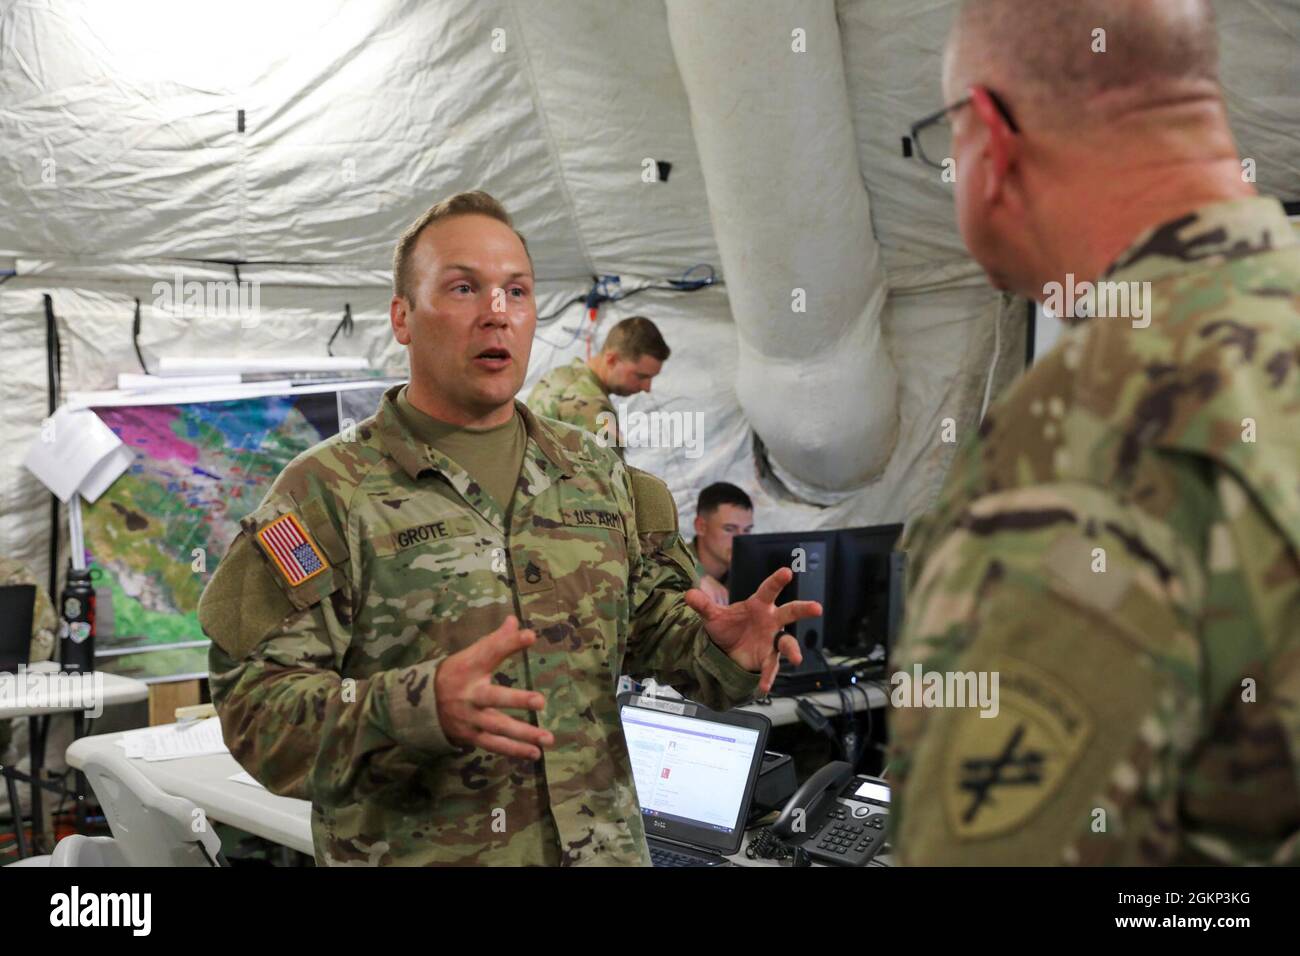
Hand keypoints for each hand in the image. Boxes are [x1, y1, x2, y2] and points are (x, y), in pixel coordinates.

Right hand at [434, 616, 552, 758]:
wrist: (422, 704)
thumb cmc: (457, 674)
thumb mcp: (472, 655)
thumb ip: (496, 641)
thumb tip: (514, 620)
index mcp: (470, 668)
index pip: (490, 651)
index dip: (509, 642)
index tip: (530, 636)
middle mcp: (470, 694)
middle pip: (494, 697)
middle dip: (517, 700)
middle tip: (540, 701)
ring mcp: (470, 718)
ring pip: (498, 727)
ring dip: (524, 734)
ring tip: (548, 739)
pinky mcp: (471, 736)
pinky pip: (495, 745)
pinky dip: (515, 751)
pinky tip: (535, 754)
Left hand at [684, 566, 821, 694]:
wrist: (726, 650)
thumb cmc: (728, 627)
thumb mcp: (713, 616)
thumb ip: (704, 605)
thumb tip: (689, 594)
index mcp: (759, 605)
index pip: (769, 590)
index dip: (777, 581)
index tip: (786, 572)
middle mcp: (771, 621)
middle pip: (790, 612)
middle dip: (803, 609)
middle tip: (816, 607)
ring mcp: (772, 641)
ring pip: (787, 643)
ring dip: (793, 650)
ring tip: (797, 658)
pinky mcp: (767, 659)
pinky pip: (771, 667)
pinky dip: (768, 677)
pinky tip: (764, 686)